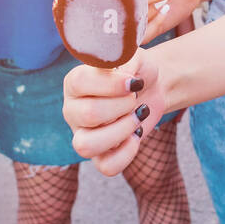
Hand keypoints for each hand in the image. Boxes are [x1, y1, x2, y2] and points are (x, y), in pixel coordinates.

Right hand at [62, 49, 164, 175]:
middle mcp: (72, 110)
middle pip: (88, 115)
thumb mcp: (134, 57)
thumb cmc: (137, 71)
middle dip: (122, 106)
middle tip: (135, 99)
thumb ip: (124, 59)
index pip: (80, 83)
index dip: (111, 84)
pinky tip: (136, 135)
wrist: (152, 89)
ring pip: (86, 146)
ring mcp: (82, 135)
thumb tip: (122, 74)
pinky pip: (106, 167)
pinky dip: (127, 153)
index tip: (134, 82)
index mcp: (74, 82)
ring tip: (136, 118)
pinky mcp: (100, 156)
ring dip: (121, 131)